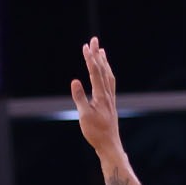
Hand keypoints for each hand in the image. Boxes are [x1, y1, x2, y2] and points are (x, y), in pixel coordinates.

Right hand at [69, 38, 121, 154]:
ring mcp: (110, 98)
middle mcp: (108, 94)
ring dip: (104, 62)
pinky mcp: (110, 103)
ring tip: (101, 51)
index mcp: (101, 95)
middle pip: (103, 70)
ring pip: (108, 75)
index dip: (90, 58)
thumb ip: (79, 97)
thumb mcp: (84, 116)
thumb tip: (75, 81)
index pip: (95, 72)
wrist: (109, 144)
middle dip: (97, 54)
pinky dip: (107, 73)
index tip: (86, 46)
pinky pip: (110, 83)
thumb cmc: (95, 132)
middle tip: (94, 40)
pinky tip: (105, 72)